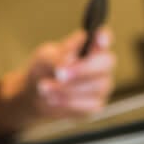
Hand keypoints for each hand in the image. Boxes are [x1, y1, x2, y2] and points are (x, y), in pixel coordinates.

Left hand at [0, 27, 116, 130]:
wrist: (37, 95)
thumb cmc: (45, 69)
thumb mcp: (45, 57)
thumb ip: (57, 58)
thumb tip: (67, 65)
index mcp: (90, 46)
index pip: (104, 38)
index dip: (105, 38)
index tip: (98, 38)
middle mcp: (101, 65)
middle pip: (105, 64)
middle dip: (83, 70)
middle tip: (60, 74)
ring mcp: (101, 86)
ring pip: (95, 87)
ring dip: (67, 88)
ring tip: (44, 86)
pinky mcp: (95, 105)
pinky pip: (88, 105)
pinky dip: (68, 102)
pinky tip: (52, 99)